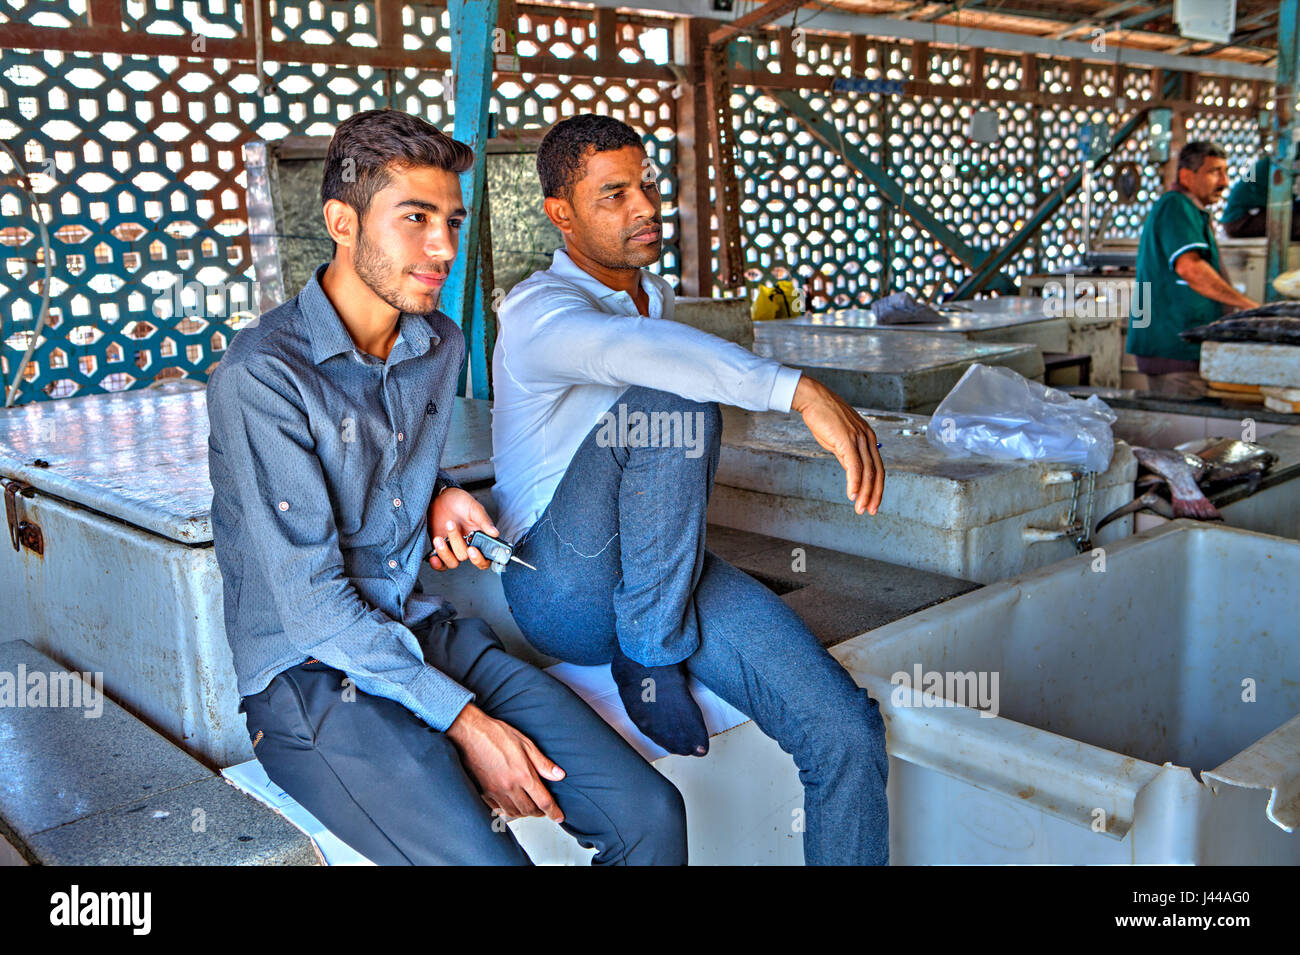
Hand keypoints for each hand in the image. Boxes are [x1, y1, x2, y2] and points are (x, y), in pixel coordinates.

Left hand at [428, 486, 497, 571]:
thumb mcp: (474, 508)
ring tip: (438, 538)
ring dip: (445, 552)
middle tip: (452, 525)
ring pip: (453, 562)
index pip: (485, 558)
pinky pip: (441, 565)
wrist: (441, 497)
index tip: (473, 549)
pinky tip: (433, 557)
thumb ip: (484, 521)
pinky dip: (437, 564)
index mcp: (480, 538)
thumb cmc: (459, 501)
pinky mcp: (441, 550)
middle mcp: (468, 546)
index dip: (480, 559)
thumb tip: (495, 533)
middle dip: (457, 543)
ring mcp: (454, 549)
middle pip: (465, 557)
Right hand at [445, 704, 565, 821]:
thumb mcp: (525, 744)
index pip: (543, 801)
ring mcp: (495, 791)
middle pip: (529, 810)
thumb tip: (559, 775)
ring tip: (529, 808)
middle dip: (539, 813)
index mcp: (523, 775)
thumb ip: (542, 763)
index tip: (559, 817)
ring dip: (524, 813)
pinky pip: (498, 809)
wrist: (469, 734)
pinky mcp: (483, 792)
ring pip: (514, 812)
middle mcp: (509, 787)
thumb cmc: (495, 734)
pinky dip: (507, 810)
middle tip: (544, 810)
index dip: (554, 812)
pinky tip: (510, 804)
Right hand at [791, 375, 884, 515]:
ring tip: (860, 508)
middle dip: (874, 494)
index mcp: (869, 438)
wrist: (814, 399)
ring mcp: (859, 439)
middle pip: (877, 472)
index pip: (878, 468)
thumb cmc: (825, 418)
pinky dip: (854, 482)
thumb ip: (848, 455)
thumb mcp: (840, 439)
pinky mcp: (847, 440)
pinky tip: (852, 494)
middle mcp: (868, 439)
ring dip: (864, 493)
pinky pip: (854, 466)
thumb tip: (852, 471)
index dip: (877, 487)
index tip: (873, 502)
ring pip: (867, 472)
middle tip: (870, 511)